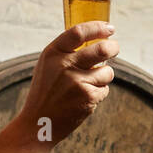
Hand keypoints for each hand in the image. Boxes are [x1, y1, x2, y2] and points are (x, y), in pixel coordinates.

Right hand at [14, 21, 117, 146]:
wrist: (37, 124)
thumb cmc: (45, 93)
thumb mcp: (48, 66)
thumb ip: (67, 52)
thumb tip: (98, 39)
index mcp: (52, 53)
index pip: (79, 31)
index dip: (98, 28)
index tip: (109, 28)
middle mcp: (64, 65)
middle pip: (102, 49)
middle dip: (113, 47)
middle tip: (114, 48)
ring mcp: (77, 82)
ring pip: (107, 71)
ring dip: (103, 76)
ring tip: (88, 84)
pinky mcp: (87, 97)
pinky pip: (104, 89)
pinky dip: (98, 93)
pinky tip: (83, 99)